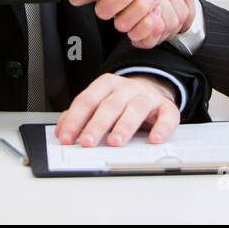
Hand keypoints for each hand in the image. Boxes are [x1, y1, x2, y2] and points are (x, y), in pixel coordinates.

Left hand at [54, 73, 179, 146]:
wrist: (152, 88)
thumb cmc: (121, 100)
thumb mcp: (99, 102)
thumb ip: (79, 115)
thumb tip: (62, 130)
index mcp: (106, 84)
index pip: (87, 100)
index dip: (75, 119)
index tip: (66, 137)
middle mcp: (126, 88)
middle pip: (110, 105)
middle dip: (97, 124)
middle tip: (87, 142)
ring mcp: (147, 96)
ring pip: (135, 109)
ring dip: (124, 126)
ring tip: (115, 142)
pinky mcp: (166, 107)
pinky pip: (166, 116)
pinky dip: (162, 128)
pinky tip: (154, 139)